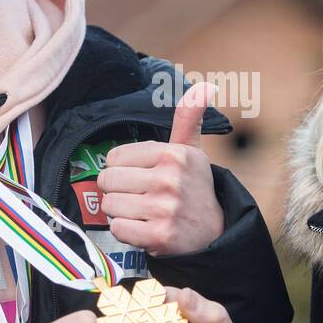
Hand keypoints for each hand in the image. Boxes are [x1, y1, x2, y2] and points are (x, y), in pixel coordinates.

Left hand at [98, 82, 224, 256]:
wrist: (214, 233)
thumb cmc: (194, 189)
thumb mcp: (192, 151)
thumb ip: (188, 118)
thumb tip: (206, 86)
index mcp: (173, 154)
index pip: (115, 157)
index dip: (121, 169)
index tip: (138, 176)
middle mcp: (169, 179)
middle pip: (108, 180)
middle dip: (117, 191)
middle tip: (138, 196)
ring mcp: (164, 208)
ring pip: (110, 205)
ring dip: (121, 212)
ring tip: (142, 212)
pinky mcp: (159, 235)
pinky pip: (118, 229)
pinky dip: (126, 231)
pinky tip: (143, 228)